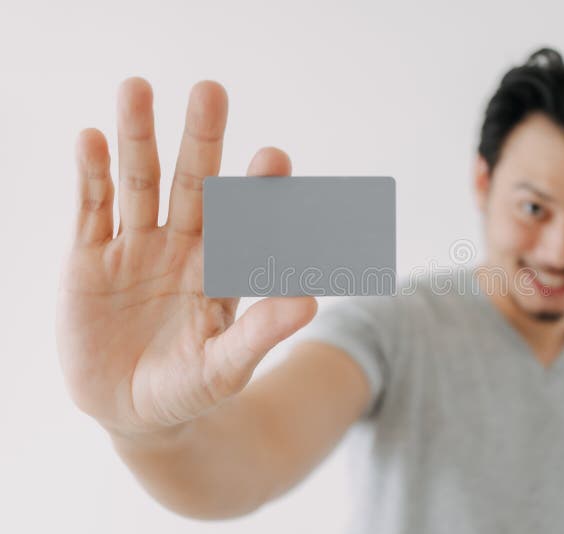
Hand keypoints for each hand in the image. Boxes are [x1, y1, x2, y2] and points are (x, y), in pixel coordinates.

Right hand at [56, 78, 316, 440]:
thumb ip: (261, 332)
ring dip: (137, 138)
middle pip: (194, 184)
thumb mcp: (225, 367)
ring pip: (139, 183)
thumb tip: (311, 300)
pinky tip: (91, 139)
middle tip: (211, 92)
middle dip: (201, 141)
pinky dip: (90, 176)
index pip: (245, 220)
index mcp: (222, 268)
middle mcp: (183, 246)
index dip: (259, 189)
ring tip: (137, 87)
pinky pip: (91, 209)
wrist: (134, 411)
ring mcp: (136, 248)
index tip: (275, 157)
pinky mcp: (90, 258)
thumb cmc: (190, 389)